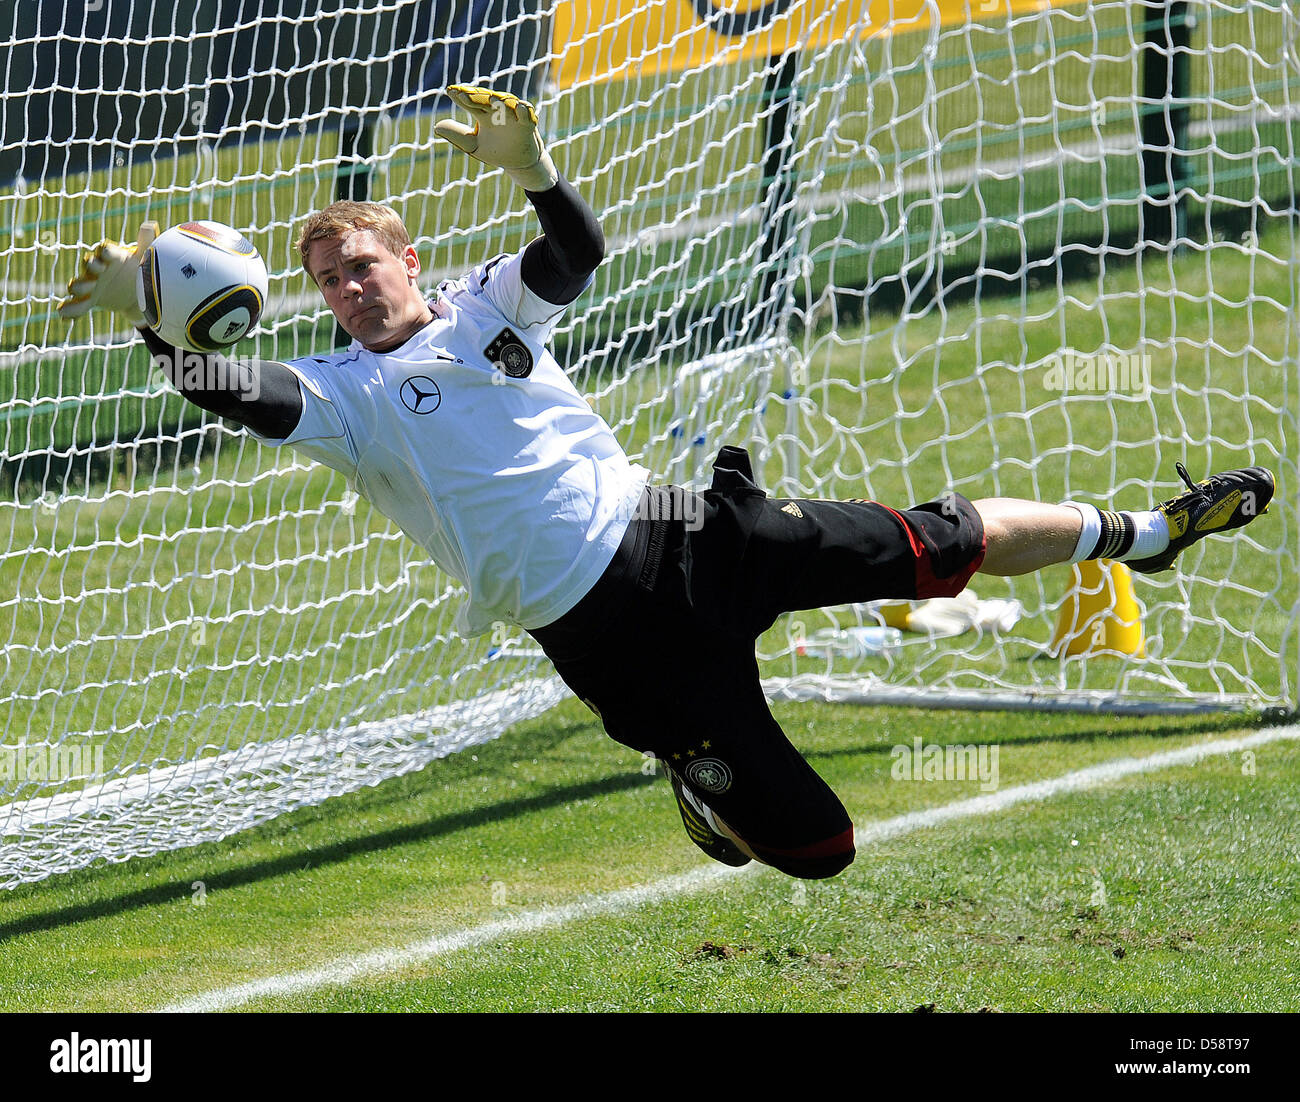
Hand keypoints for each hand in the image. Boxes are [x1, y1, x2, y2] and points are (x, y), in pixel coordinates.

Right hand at [58, 221, 159, 321]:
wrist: (134, 289)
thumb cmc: (137, 268)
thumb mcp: (143, 257)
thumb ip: (146, 242)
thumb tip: (150, 224)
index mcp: (111, 257)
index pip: (105, 251)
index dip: (104, 252)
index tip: (105, 253)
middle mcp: (97, 269)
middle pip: (89, 266)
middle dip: (89, 268)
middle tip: (92, 274)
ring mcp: (91, 284)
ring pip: (79, 285)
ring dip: (77, 288)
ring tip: (75, 293)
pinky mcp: (90, 299)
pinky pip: (78, 305)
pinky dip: (70, 309)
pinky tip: (63, 316)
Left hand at [434, 85, 557, 192]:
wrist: (518, 164)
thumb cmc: (496, 150)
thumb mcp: (473, 145)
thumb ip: (457, 135)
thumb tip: (436, 126)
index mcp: (483, 114)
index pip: (470, 102)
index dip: (461, 97)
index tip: (450, 92)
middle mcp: (498, 111)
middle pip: (486, 100)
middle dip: (475, 97)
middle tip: (463, 95)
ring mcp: (513, 116)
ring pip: (506, 104)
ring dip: (499, 101)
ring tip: (490, 99)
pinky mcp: (528, 125)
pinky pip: (527, 115)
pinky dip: (524, 111)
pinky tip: (520, 107)